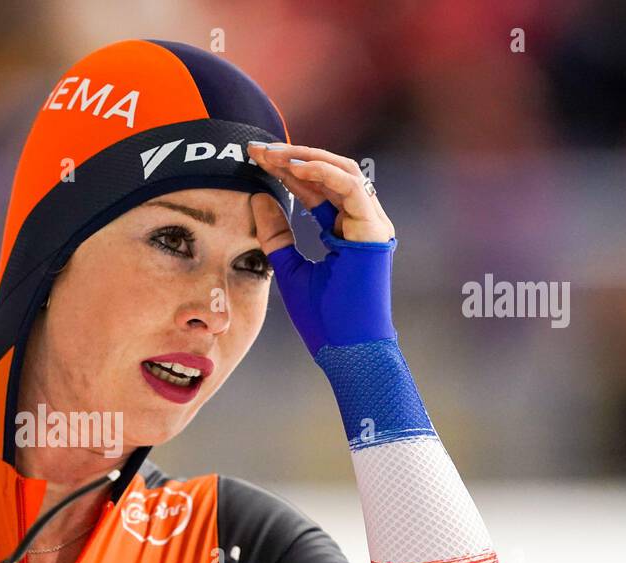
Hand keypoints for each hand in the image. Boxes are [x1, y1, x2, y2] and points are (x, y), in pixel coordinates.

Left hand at [244, 142, 398, 358]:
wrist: (348, 349)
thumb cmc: (325, 318)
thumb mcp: (289, 268)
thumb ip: (276, 235)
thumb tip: (257, 198)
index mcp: (342, 229)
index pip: (313, 187)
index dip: (284, 170)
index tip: (251, 158)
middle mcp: (360, 221)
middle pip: (327, 173)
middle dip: (290, 157)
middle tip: (255, 148)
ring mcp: (371, 224)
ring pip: (342, 171)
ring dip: (304, 159)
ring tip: (271, 154)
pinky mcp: (374, 231)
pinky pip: (351, 188)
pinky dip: (323, 174)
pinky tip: (294, 167)